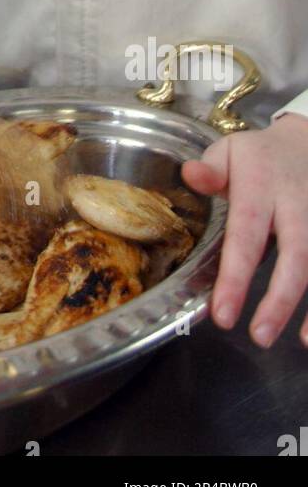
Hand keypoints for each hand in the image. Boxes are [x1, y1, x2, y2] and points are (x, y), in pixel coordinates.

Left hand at [181, 111, 307, 347]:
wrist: (307, 142)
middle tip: (259, 336)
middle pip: (296, 253)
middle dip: (280, 298)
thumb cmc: (259, 157)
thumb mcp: (229, 151)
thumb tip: (191, 176)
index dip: (235, 275)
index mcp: (261, 185)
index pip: (246, 233)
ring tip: (300, 344)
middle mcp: (297, 203)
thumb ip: (211, 169)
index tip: (223, 314)